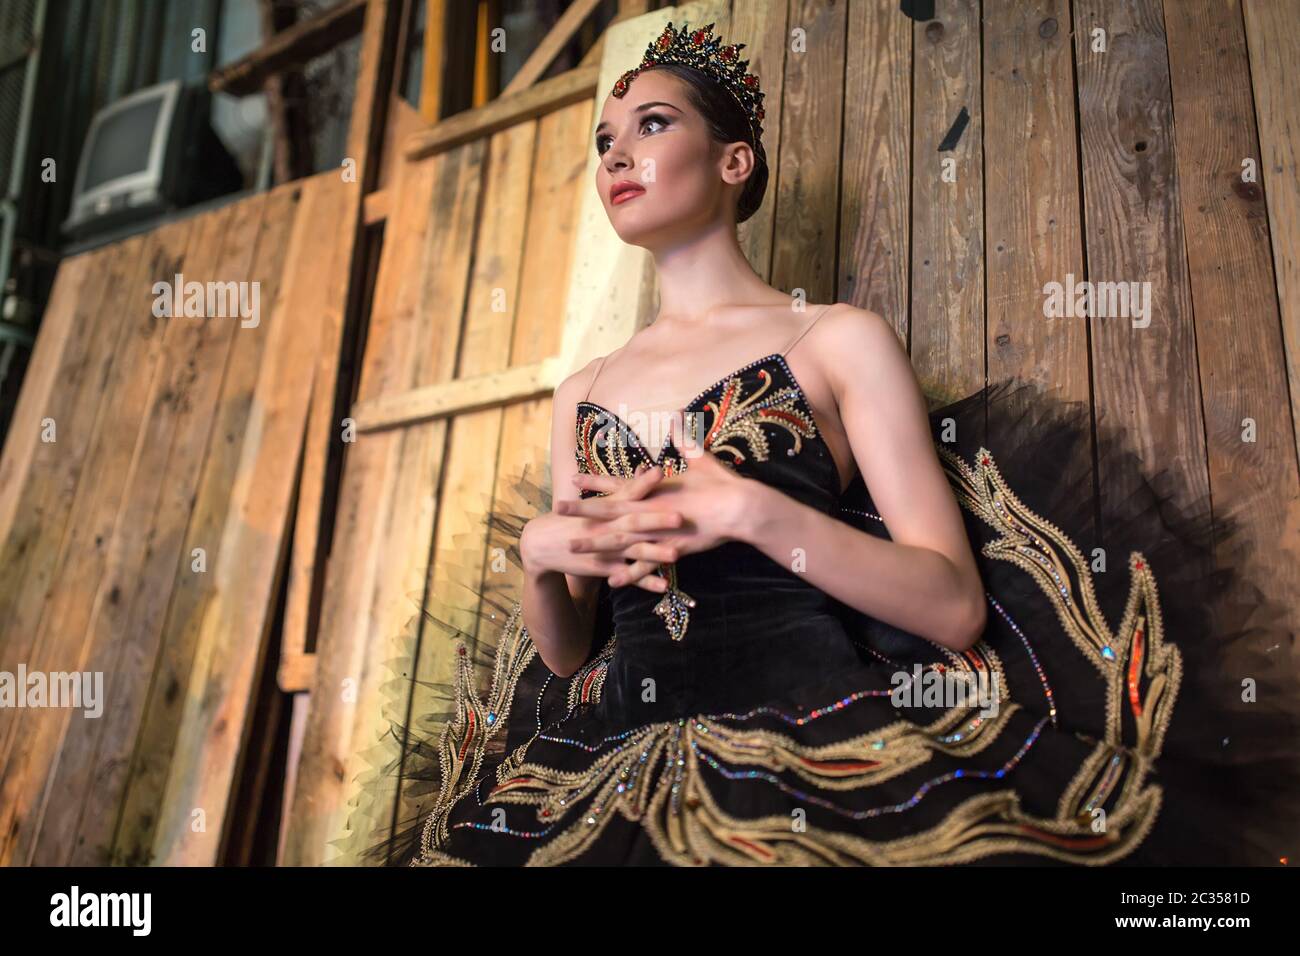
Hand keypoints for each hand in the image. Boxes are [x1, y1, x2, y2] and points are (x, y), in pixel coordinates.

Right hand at [521, 464, 683, 592]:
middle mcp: (607, 526)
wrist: (542, 543)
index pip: (627, 492)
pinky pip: (629, 576)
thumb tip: (646, 469)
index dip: (643, 483)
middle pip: (634, 522)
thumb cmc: (574, 517)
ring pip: (633, 551)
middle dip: (656, 520)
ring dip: (654, 554)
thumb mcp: (598, 500)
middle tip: (680, 517)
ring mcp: (606, 549)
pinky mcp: (605, 568)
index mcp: (607, 507)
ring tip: (676, 555)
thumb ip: (626, 487)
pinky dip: (645, 581)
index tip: (662, 472)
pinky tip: (664, 586)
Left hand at [558, 443, 754, 586]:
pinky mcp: (672, 549)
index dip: (595, 482)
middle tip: (557, 510)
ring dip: (595, 544)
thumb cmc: (723, 483)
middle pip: (610, 510)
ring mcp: (660, 531)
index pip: (619, 483)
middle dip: (582, 510)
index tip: (574, 478)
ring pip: (620, 539)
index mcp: (656, 488)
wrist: (741, 507)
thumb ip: (685, 441)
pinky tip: (611, 581)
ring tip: (571, 548)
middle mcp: (652, 509)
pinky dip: (629, 573)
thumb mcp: (701, 458)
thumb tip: (676, 417)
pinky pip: (646, 564)